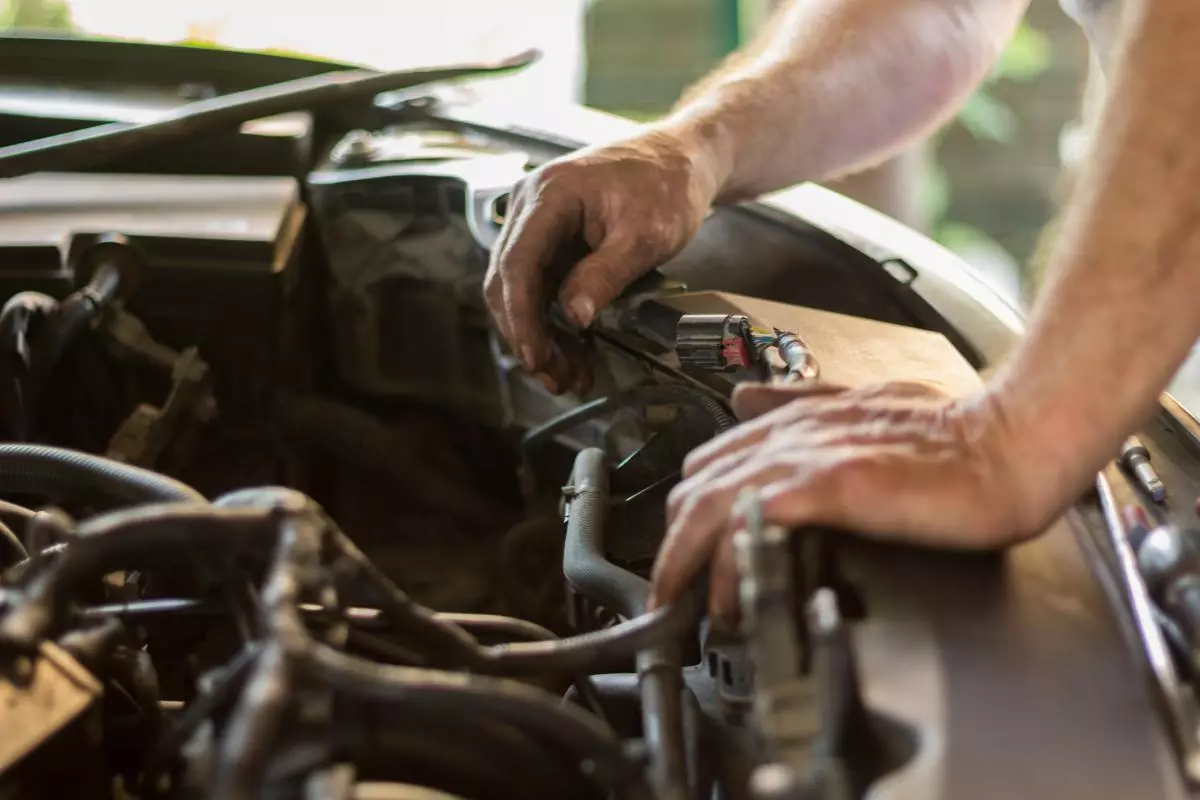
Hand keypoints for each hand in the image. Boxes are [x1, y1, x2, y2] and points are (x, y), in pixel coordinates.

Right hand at [483, 125, 721, 392]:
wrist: (683, 160)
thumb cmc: (667, 186)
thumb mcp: (645, 236)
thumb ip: (606, 275)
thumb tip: (574, 318)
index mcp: (548, 195)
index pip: (518, 264)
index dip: (522, 317)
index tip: (536, 356)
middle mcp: (530, 206)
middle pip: (509, 281)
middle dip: (529, 336)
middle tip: (555, 378)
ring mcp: (536, 222)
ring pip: (522, 290)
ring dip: (540, 335)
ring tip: (568, 375)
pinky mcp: (550, 238)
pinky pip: (541, 286)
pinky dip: (553, 321)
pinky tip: (573, 351)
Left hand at [647, 380, 1047, 627]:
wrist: (1010, 446)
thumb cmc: (953, 439)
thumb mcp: (864, 410)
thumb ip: (802, 404)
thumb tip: (744, 398)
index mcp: (796, 422)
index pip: (708, 467)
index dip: (686, 517)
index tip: (684, 561)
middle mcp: (790, 435)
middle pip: (693, 490)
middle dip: (672, 548)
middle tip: (672, 599)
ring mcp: (807, 457)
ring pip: (707, 506)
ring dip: (683, 565)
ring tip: (683, 610)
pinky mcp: (832, 484)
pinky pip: (749, 524)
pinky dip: (725, 566)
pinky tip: (728, 599)